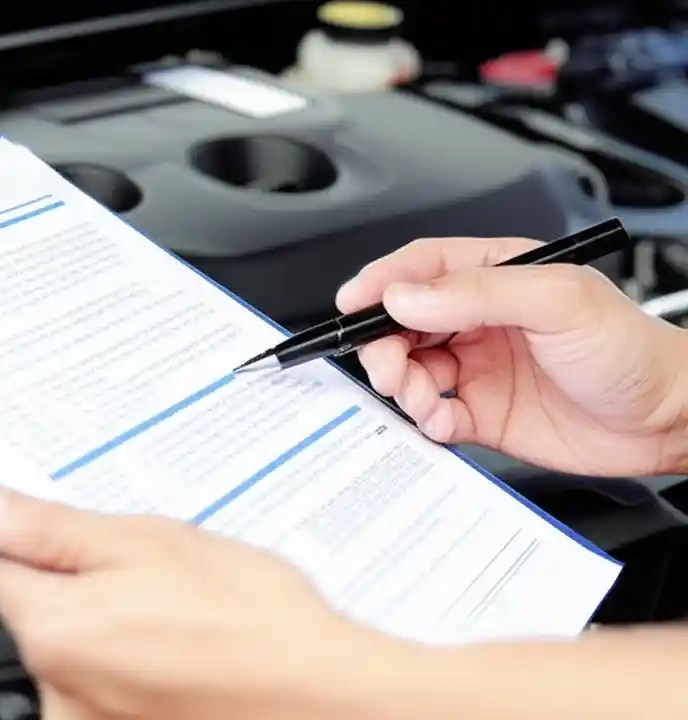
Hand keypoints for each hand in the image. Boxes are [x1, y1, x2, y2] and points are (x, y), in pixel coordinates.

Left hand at [0, 478, 411, 719]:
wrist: (328, 701)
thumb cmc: (251, 621)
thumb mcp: (145, 542)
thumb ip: (44, 526)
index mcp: (51, 630)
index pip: (7, 570)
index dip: (57, 550)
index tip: (108, 552)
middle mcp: (56, 694)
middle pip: (45, 619)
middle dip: (90, 596)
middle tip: (163, 588)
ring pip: (81, 660)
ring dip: (118, 642)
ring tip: (187, 631)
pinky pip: (111, 695)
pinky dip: (139, 682)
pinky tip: (190, 669)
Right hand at [336, 235, 687, 477]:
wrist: (670, 420)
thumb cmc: (632, 351)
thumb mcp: (557, 301)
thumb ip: (476, 292)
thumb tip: (405, 295)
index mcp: (499, 276)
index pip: (423, 267)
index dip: (382, 281)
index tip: (353, 301)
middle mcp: (483, 320)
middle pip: (404, 321)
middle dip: (383, 342)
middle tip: (386, 364)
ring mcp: (480, 366)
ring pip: (409, 369)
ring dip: (400, 384)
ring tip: (418, 396)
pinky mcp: (482, 413)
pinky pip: (431, 413)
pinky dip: (424, 419)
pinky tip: (442, 420)